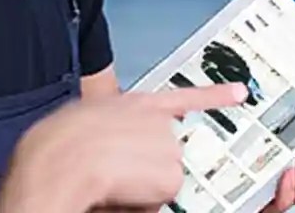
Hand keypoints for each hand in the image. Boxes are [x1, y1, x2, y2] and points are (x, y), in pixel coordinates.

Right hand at [0, 84, 247, 212]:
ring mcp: (166, 143)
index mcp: (131, 104)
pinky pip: (164, 196)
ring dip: (142, 189)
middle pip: (167, 153)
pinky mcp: (171, 170)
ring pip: (165, 177)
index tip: (241, 92)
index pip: (181, 96)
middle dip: (145, 170)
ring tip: (110, 182)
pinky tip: (121, 191)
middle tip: (112, 174)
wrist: (55, 163)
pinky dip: (144, 203)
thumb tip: (116, 148)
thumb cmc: (54, 146)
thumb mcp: (83, 121)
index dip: (214, 95)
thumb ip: (112, 125)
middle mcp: (156, 120)